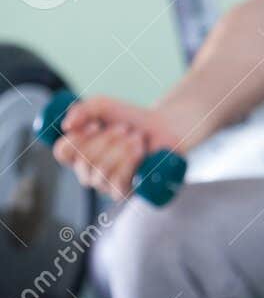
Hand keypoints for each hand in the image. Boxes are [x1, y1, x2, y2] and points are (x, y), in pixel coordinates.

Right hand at [51, 97, 183, 200]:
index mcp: (80, 153)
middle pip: (83, 161)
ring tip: (137, 137)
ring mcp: (107, 185)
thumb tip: (67, 125)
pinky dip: (129, 162)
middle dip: (107, 139)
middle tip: (125, 128)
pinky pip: (117, 184)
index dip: (76, 138)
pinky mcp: (127, 191)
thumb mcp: (105, 106)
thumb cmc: (132, 118)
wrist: (167, 126)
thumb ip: (83, 109)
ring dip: (121, 148)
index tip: (96, 124)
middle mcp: (90, 172)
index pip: (62, 152)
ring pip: (100, 172)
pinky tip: (140, 150)